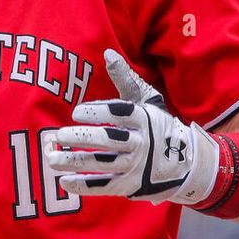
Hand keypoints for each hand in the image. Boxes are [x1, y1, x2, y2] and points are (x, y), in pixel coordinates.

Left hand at [45, 48, 219, 204]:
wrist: (186, 163)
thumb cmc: (158, 126)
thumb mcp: (146, 100)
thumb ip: (125, 78)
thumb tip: (107, 53)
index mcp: (144, 119)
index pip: (119, 113)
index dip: (96, 112)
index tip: (76, 112)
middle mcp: (141, 143)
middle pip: (108, 140)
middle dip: (81, 138)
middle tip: (59, 135)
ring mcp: (136, 167)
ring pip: (102, 164)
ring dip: (75, 162)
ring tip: (52, 158)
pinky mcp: (129, 186)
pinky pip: (103, 186)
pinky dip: (83, 185)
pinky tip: (64, 181)